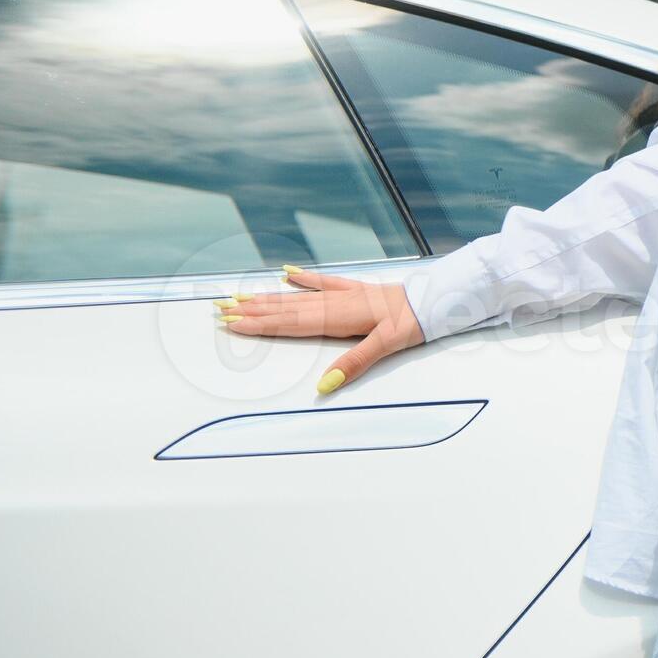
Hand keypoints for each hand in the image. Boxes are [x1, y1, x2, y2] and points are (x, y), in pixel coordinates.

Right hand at [216, 265, 424, 395]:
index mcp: (339, 317)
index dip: (260, 324)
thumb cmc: (415, 320)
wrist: (437, 297)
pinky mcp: (356, 288)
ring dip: (268, 297)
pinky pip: (324, 281)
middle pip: (287, 308)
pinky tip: (286, 272)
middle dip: (253, 311)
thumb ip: (356, 363)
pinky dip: (304, 277)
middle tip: (221, 309)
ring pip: (298, 296)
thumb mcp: (387, 344)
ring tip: (241, 296)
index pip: (291, 323)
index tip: (232, 324)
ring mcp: (344, 294)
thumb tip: (326, 384)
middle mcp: (336, 303)